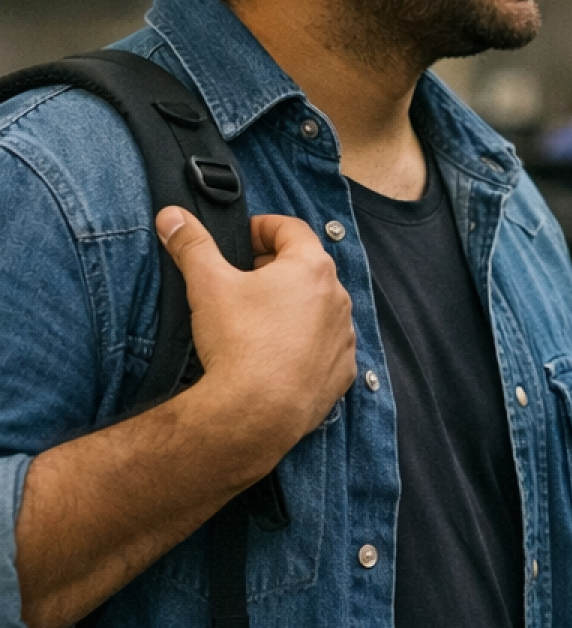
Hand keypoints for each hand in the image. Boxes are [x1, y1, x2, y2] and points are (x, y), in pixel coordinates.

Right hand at [158, 207, 356, 467]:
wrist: (257, 411)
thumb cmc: (238, 341)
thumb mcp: (207, 283)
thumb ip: (191, 244)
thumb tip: (172, 216)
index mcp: (312, 267)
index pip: (291, 229)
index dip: (262, 228)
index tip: (241, 239)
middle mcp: (338, 297)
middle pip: (307, 268)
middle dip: (274, 268)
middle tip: (241, 279)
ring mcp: (344, 336)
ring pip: (319, 308)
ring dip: (293, 306)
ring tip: (257, 318)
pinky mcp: (343, 370)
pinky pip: (325, 347)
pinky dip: (305, 343)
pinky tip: (277, 353)